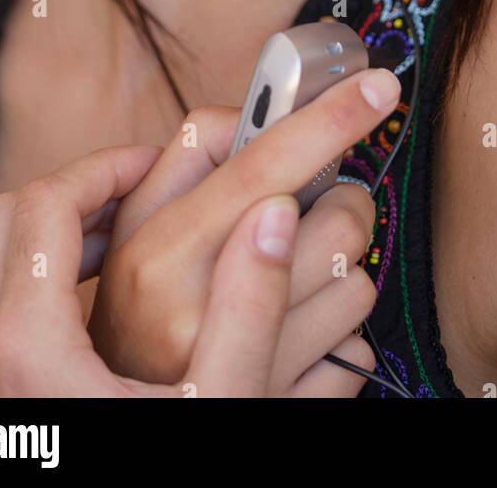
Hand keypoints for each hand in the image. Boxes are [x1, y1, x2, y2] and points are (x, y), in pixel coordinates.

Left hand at [0, 144, 334, 397]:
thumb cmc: (162, 486)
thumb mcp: (219, 407)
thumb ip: (251, 309)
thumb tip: (275, 216)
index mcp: (27, 349)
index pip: (45, 203)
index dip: (105, 167)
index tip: (156, 164)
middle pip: (7, 220)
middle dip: (78, 191)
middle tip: (145, 195)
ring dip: (50, 237)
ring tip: (123, 246)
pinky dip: (25, 286)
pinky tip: (87, 312)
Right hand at [88, 67, 401, 390]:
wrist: (117, 409)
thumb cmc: (142, 296)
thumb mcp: (138, 220)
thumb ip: (198, 157)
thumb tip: (274, 111)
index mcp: (161, 252)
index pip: (262, 164)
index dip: (329, 117)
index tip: (379, 86)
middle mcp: (201, 315)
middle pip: (336, 222)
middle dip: (340, 206)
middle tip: (310, 213)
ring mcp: (250, 373)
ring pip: (360, 286)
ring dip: (337, 276)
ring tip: (290, 283)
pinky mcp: (292, 410)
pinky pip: (359, 350)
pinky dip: (338, 338)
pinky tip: (294, 335)